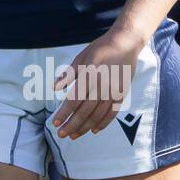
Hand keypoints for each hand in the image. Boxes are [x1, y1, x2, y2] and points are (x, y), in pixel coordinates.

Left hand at [50, 24, 147, 139]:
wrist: (126, 43)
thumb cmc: (100, 49)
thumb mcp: (81, 58)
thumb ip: (68, 75)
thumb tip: (54, 88)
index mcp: (89, 76)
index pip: (73, 100)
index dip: (64, 113)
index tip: (54, 122)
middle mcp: (102, 86)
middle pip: (84, 111)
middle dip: (71, 124)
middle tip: (61, 134)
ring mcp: (113, 92)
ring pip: (98, 115)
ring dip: (85, 127)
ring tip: (74, 135)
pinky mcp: (122, 94)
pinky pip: (112, 113)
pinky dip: (103, 123)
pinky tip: (94, 131)